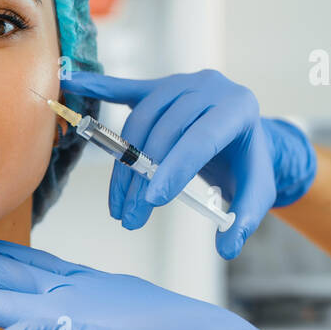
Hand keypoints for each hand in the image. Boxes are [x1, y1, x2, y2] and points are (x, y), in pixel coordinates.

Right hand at [63, 69, 316, 258]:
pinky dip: (98, 87)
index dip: (174, 169)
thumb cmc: (246, 161)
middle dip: (144, 180)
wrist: (241, 131)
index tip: (152, 201)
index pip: (201, 138)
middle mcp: (208, 87)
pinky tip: (73, 83)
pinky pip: (124, 88)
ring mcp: (179, 82)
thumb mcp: (257, 189)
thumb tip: (227, 247)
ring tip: (119, 205)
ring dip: (124, 167)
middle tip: (131, 218)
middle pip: (165, 133)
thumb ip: (246, 218)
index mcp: (238, 108)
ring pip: (139, 122)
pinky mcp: (157, 87)